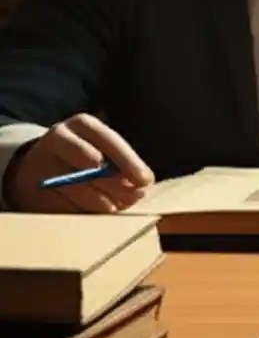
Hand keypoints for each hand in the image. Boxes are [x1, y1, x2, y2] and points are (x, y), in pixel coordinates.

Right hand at [3, 113, 154, 213]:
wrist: (43, 166)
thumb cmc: (88, 157)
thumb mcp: (107, 153)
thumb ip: (125, 167)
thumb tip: (142, 186)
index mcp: (83, 125)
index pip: (107, 139)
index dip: (128, 160)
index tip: (144, 180)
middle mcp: (59, 136)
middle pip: (88, 159)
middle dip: (114, 180)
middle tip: (134, 197)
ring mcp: (42, 159)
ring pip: (72, 182)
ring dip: (97, 198)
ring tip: (115, 207)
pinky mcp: (34, 184)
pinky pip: (58, 199)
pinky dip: (79, 208)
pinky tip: (94, 212)